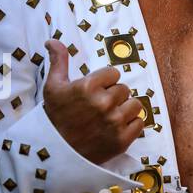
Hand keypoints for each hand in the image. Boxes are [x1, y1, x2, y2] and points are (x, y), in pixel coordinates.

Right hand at [42, 39, 144, 164]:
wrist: (57, 152)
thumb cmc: (55, 117)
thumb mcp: (52, 87)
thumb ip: (58, 61)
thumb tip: (53, 40)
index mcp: (88, 86)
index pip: (113, 73)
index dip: (105, 82)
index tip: (95, 91)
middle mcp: (104, 103)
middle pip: (124, 89)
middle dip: (114, 95)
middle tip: (99, 107)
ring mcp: (115, 122)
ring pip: (134, 105)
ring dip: (124, 109)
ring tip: (109, 117)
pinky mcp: (122, 140)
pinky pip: (140, 123)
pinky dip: (131, 125)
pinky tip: (116, 128)